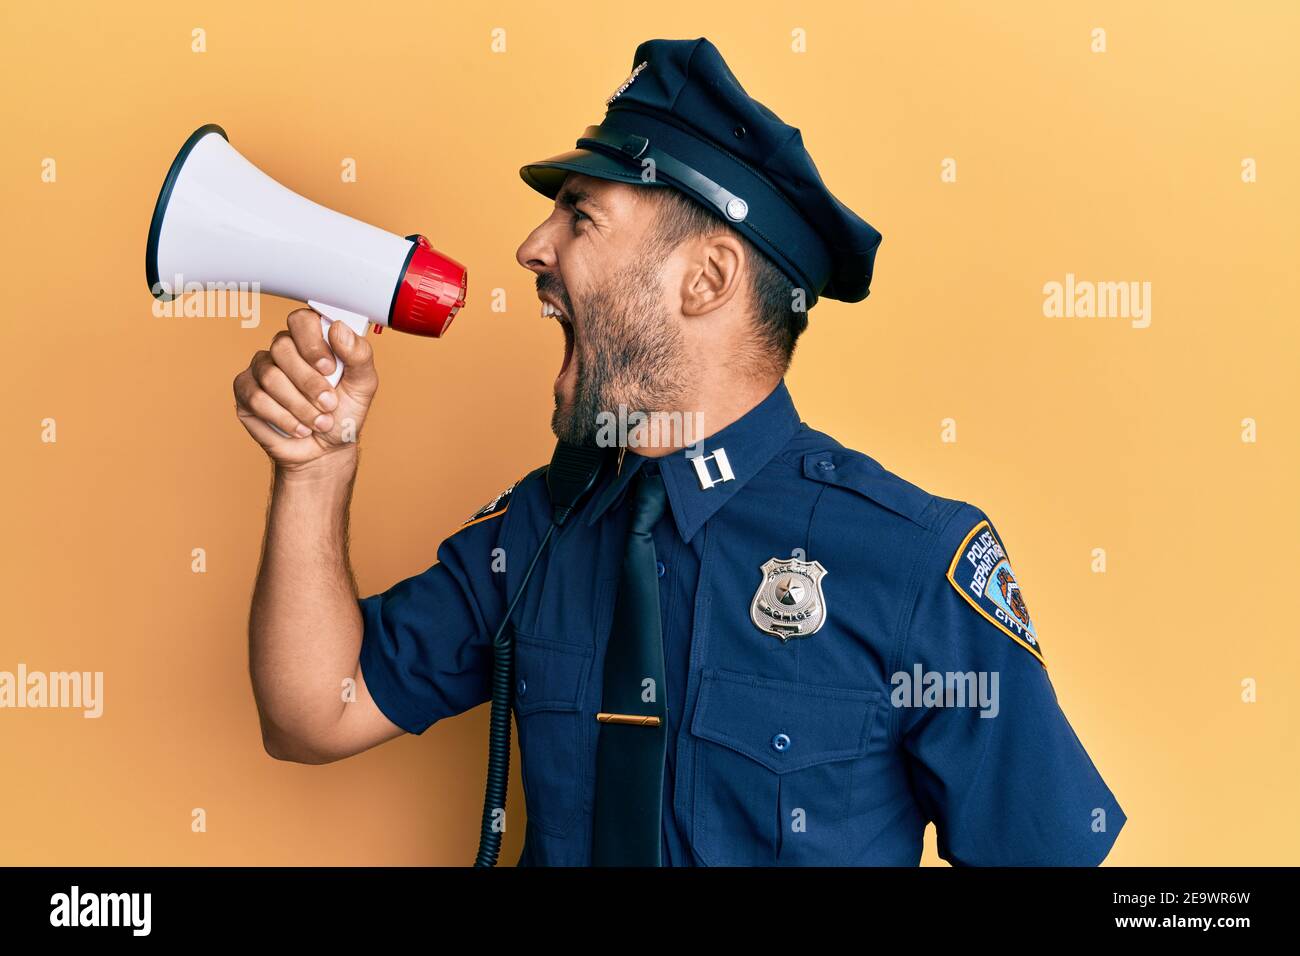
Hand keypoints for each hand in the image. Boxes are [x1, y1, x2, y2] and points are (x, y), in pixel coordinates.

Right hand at [233, 309, 378, 469]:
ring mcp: (261, 368)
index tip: (329, 368)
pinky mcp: (245, 391)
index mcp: (312, 340)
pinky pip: (256, 397)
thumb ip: (359, 354)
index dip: (312, 344)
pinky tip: (299, 427)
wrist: (327, 450)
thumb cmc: (343, 413)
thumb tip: (339, 328)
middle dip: (309, 382)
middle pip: (282, 348)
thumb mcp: (363, 384)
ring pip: (270, 376)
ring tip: (318, 422)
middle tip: (328, 404)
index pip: (301, 320)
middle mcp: (283, 349)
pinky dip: (282, 417)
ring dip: (300, 405)